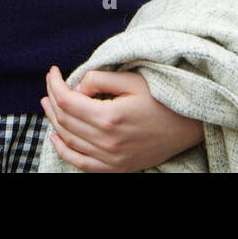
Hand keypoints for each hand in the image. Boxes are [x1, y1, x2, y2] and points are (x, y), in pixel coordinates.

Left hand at [41, 65, 203, 171]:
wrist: (190, 126)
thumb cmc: (163, 98)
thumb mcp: (133, 80)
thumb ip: (100, 80)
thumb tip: (76, 87)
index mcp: (110, 117)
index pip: (68, 101)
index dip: (55, 84)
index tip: (53, 71)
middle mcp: (108, 142)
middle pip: (65, 120)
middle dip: (52, 99)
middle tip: (49, 83)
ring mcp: (112, 158)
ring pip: (70, 140)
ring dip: (54, 121)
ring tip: (48, 104)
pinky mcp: (117, 167)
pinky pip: (82, 164)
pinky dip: (65, 151)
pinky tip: (56, 138)